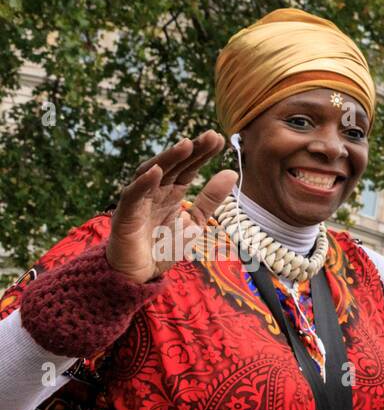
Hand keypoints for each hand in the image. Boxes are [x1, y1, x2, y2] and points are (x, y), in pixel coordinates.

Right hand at [107, 130, 235, 284]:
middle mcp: (154, 191)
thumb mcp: (195, 222)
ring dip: (168, 159)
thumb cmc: (163, 246)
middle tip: (210, 136)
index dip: (202, 154)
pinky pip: (133, 196)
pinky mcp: (125, 214)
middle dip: (190, 150)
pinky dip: (143, 183)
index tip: (219, 139)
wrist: (140, 273)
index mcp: (171, 192)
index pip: (188, 168)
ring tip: (186, 145)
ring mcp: (139, 200)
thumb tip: (232, 173)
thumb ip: (210, 199)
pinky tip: (157, 171)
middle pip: (173, 166)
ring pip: (152, 173)